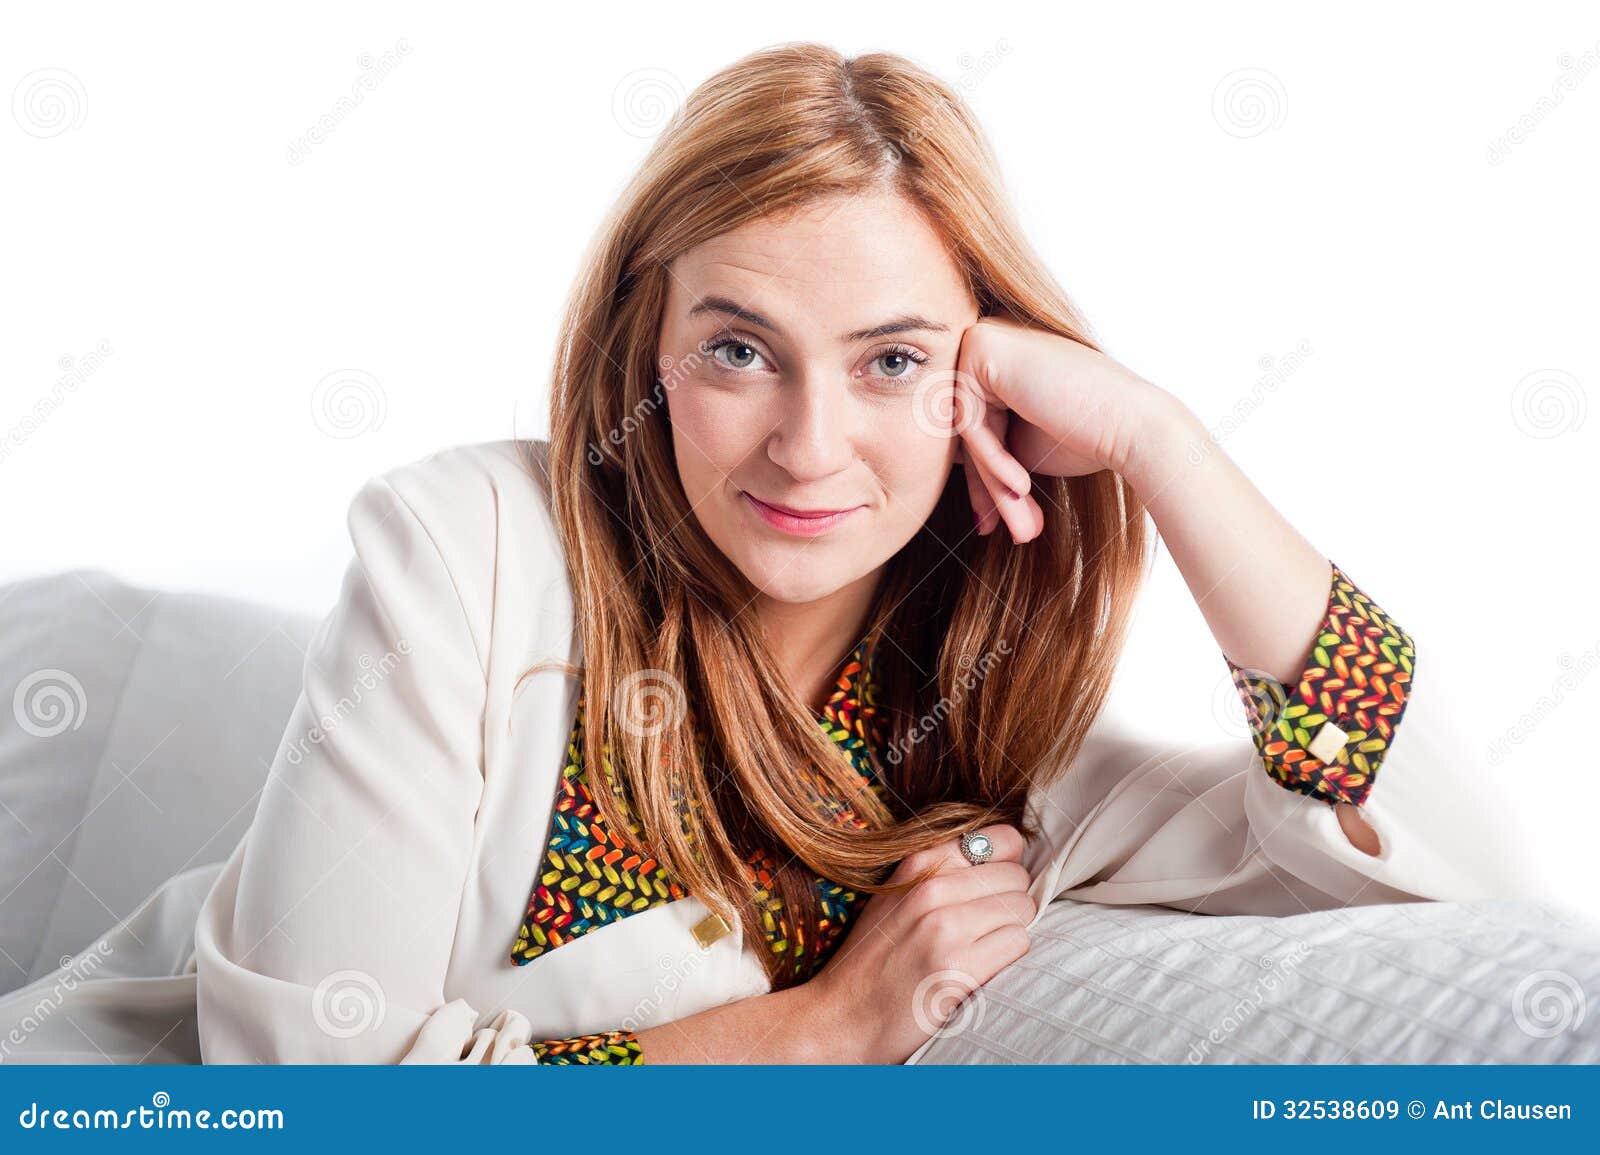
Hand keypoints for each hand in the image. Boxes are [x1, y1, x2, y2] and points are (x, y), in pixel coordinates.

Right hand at [803, 823, 1035, 1063]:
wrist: (841, 1016)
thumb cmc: (873, 958)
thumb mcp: (896, 895)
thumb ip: (943, 872)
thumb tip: (1011, 856)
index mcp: (919, 863)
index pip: (1002, 839)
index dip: (1008, 864)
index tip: (996, 887)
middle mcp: (931, 888)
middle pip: (1017, 876)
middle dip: (1010, 902)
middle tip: (984, 927)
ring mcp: (945, 927)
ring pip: (1023, 908)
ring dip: (1010, 931)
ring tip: (980, 948)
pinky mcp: (958, 967)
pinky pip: (1018, 943)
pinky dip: (1007, 957)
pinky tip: (979, 968)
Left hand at [948, 314, 1177, 542]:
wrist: (1133, 428)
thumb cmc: (1087, 439)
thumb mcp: (1018, 447)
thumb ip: (980, 446)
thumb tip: (941, 464)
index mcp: (999, 358)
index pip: (972, 426)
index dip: (985, 479)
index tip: (993, 523)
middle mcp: (988, 338)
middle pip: (964, 426)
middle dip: (986, 486)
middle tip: (1001, 531)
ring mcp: (983, 336)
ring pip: (965, 428)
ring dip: (992, 481)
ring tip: (1021, 522)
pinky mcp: (982, 346)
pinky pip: (968, 420)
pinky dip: (993, 459)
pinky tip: (1022, 485)